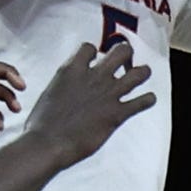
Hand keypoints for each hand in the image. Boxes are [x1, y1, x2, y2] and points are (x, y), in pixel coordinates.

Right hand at [22, 41, 155, 162]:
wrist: (46, 143)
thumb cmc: (42, 122)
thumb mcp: (52, 91)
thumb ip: (68, 82)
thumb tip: (74, 84)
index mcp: (72, 69)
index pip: (90, 47)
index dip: (95, 53)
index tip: (96, 61)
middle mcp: (94, 77)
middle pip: (122, 50)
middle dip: (126, 55)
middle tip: (124, 65)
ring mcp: (108, 94)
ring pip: (141, 72)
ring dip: (142, 73)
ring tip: (140, 77)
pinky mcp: (117, 114)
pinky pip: (144, 101)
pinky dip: (148, 100)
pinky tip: (145, 101)